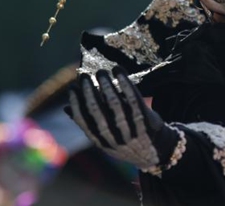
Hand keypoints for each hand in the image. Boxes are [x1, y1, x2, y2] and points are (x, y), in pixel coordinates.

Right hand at [65, 67, 179, 171]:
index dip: (77, 104)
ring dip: (106, 86)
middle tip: (84, 76)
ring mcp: (131, 132)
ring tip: (101, 72)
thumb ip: (89, 124)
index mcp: (102, 142)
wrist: (158, 152)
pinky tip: (119, 72)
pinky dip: (125, 84)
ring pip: (115, 105)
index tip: (72, 88)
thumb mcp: (107, 139)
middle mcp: (115, 139)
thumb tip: (66, 107)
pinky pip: (134, 100)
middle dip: (89, 92)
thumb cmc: (126, 140)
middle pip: (98, 112)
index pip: (84, 122)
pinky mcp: (146, 122)